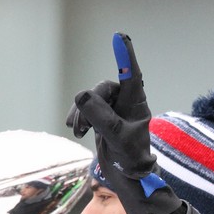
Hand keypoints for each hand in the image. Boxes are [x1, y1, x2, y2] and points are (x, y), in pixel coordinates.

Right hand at [68, 33, 178, 213]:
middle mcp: (126, 102)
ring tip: (78, 130)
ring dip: (81, 112)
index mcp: (137, 103)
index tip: (121, 36)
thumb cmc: (131, 159)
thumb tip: (82, 96)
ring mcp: (113, 109)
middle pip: (102, 88)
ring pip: (90, 98)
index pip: (131, 74)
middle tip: (83, 126)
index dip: (125, 56)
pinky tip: (76, 129)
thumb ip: (101, 117)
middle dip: (90, 104)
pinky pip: (84, 108)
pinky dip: (78, 117)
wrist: (128, 177)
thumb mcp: (117, 138)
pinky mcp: (102, 117)